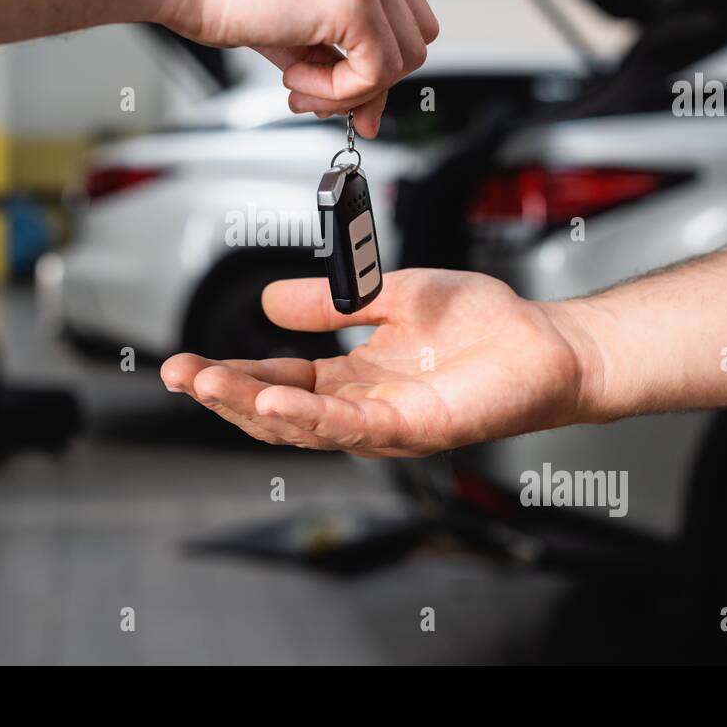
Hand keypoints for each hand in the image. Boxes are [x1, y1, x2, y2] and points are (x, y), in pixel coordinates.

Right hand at [150, 0, 438, 137]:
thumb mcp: (286, 8)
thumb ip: (330, 48)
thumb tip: (360, 101)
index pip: (399, 9)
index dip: (376, 57)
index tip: (344, 86)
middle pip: (413, 35)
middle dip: (371, 78)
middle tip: (322, 95)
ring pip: (402, 59)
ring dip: (348, 88)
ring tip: (297, 83)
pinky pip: (375, 72)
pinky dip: (338, 91)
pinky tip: (294, 78)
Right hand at [160, 270, 601, 456]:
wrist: (547, 340)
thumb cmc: (482, 323)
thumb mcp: (387, 296)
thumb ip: (330, 303)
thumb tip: (267, 302)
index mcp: (352, 378)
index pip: (278, 380)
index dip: (231, 373)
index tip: (186, 361)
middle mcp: (361, 408)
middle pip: (277, 410)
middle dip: (224, 395)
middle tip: (178, 375)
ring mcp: (385, 426)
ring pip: (303, 426)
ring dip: (251, 406)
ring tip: (206, 385)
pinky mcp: (415, 430)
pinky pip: (351, 427)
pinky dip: (307, 416)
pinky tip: (271, 400)